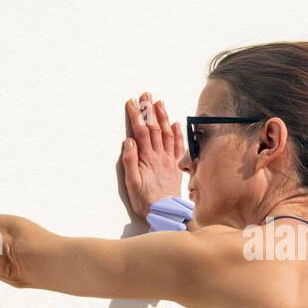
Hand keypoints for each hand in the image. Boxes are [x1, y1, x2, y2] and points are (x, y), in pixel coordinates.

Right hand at [119, 92, 185, 221]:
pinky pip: (178, 146)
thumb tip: (129, 142)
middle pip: (154, 128)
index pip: (141, 132)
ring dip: (163, 117)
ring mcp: (169, 160)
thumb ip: (130, 161)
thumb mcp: (131, 183)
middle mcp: (160, 156)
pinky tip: (176, 123)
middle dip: (149, 110)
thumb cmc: (145, 200)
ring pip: (167, 133)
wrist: (165, 212)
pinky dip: (178, 133)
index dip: (136, 116)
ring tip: (159, 103)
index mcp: (147, 158)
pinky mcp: (176, 166)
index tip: (132, 102)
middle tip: (146, 95)